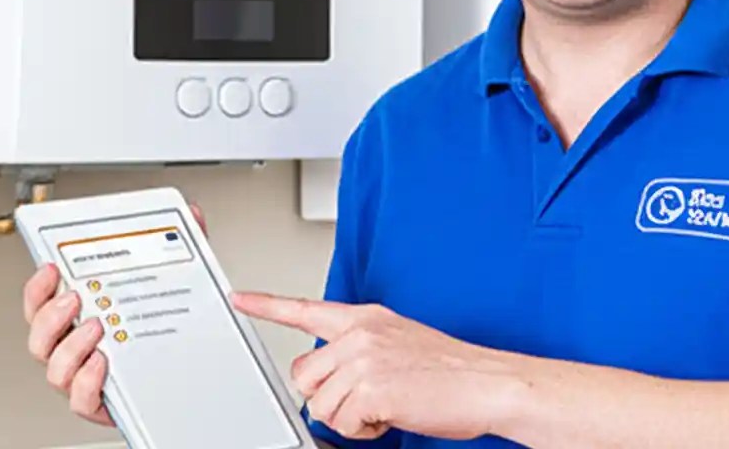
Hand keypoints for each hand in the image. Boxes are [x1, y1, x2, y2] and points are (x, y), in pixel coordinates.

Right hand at [22, 201, 207, 426]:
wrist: (182, 377)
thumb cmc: (161, 328)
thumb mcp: (171, 283)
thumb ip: (179, 248)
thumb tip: (192, 215)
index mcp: (78, 319)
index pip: (40, 302)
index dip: (37, 286)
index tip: (50, 267)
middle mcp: (74, 348)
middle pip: (38, 337)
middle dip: (50, 315)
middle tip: (75, 297)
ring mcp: (82, 377)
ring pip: (54, 369)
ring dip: (70, 347)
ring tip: (97, 327)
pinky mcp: (98, 404)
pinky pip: (79, 400)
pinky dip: (86, 383)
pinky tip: (103, 362)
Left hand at [232, 292, 518, 441]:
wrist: (487, 383)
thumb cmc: (451, 371)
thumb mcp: (400, 342)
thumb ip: (362, 349)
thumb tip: (333, 375)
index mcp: (366, 319)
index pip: (307, 309)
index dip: (267, 305)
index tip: (241, 298)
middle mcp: (361, 334)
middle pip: (303, 375)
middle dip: (327, 398)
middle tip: (365, 401)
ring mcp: (364, 359)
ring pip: (321, 405)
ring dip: (350, 418)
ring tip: (386, 406)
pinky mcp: (371, 388)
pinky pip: (343, 423)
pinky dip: (366, 430)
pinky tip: (392, 415)